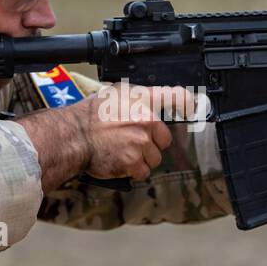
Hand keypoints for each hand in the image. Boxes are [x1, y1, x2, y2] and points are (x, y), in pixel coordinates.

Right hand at [79, 82, 195, 179]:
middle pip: (165, 138)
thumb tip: (151, 103)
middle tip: (133, 142)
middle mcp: (146, 119)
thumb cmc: (90, 115)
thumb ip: (138, 98)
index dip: (188, 104)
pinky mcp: (134, 161)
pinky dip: (133, 171)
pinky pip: (143, 171)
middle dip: (152, 143)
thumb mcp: (116, 94)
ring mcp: (141, 141)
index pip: (177, 97)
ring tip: (123, 152)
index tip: (193, 109)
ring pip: (155, 157)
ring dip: (142, 159)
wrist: (73, 135)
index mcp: (143, 99)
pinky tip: (121, 162)